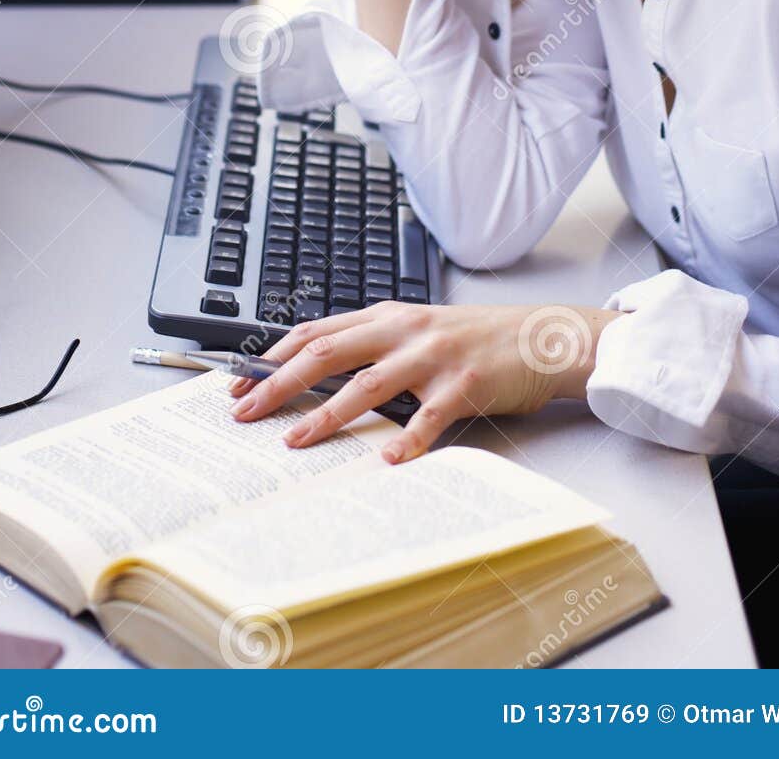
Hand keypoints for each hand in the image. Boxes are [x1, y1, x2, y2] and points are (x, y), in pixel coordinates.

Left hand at [228, 301, 622, 462]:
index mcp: (388, 317)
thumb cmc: (476, 340)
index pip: (316, 331)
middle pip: (328, 352)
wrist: (540, 337)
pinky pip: (428, 417)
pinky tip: (386, 461)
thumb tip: (317, 379)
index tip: (238, 383)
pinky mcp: (463, 384)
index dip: (273, 356)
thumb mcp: (418, 330)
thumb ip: (375, 346)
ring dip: (326, 415)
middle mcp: (404, 330)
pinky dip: (405, 440)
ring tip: (296, 439)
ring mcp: (433, 356)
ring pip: (367, 384)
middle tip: (246, 411)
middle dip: (280, 383)